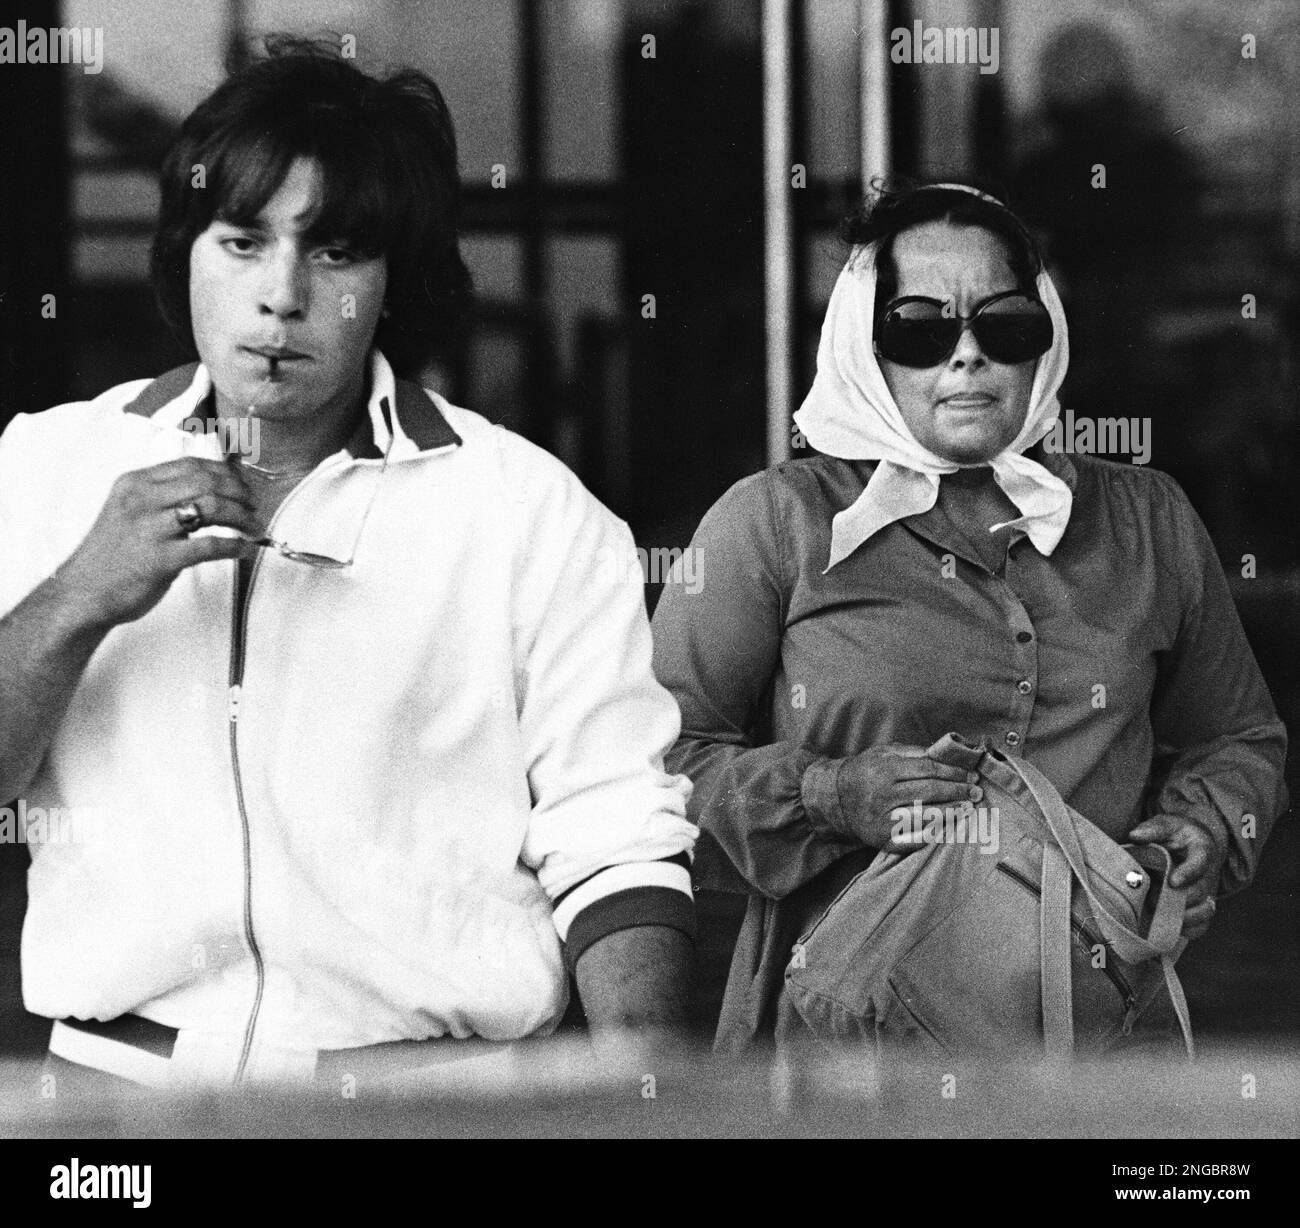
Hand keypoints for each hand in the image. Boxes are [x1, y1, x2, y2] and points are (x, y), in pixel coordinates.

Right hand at [53, 457, 259, 627]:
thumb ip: (164, 500)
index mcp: (135, 484)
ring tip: (254, 527)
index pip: (190, 465)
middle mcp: (141, 500)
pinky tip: (243, 549)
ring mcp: (150, 528)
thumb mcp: (131, 513)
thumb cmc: (113, 557)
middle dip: (239, 493)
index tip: (244, 484)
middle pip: (206, 481)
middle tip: (255, 506)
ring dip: (242, 517)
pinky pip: (209, 545)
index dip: (225, 473)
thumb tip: (212, 492)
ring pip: (211, 507)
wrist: (83, 594)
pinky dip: (234, 546)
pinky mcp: (159, 558)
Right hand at [835, 742, 984, 852]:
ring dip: (952, 813)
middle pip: (929, 792)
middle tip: (975, 793)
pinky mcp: (883, 840)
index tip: (970, 776)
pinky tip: (949, 828)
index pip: (928, 769)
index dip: (953, 773)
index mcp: (884, 770)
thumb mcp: (885, 752)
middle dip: (957, 792)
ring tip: (968, 808)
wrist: (835, 797)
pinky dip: (935, 834)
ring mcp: (882, 820)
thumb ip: (915, 752)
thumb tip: (949, 755)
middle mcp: (882, 795)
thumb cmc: (866, 771)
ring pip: (925, 816)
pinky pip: (915, 839)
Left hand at [1127, 813, 1225, 939]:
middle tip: (1154, 898)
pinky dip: (1187, 930)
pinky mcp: (1202, 908)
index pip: (1200, 863)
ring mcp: (1208, 893)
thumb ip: (1152, 829)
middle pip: (1200, 892)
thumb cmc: (1176, 834)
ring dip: (1182, 917)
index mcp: (1202, 850)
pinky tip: (1167, 927)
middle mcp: (1209, 874)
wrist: (1190, 846)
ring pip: (1204, 913)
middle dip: (1177, 899)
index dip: (1188, 873)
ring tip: (1159, 912)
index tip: (1172, 881)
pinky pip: (1201, 927)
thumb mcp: (1166, 824)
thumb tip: (1134, 836)